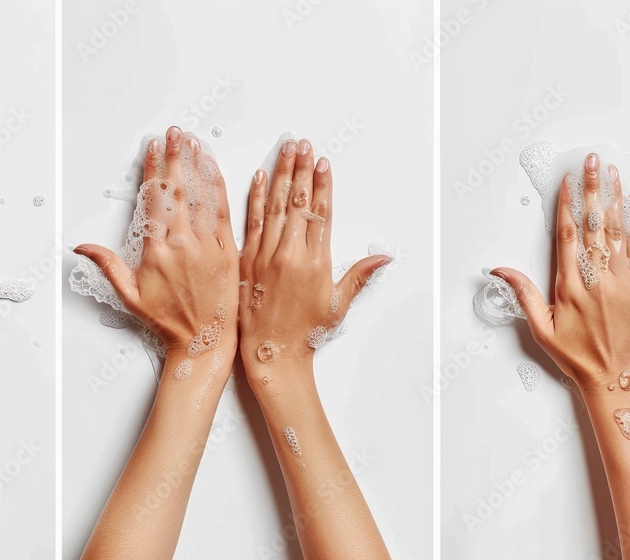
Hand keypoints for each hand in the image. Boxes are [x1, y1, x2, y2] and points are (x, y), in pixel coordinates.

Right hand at [74, 126, 238, 357]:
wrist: (204, 342)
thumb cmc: (168, 322)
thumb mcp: (130, 295)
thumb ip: (107, 265)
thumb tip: (81, 247)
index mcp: (157, 251)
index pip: (154, 199)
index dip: (153, 169)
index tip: (153, 147)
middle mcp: (184, 244)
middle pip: (179, 191)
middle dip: (176, 157)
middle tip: (176, 133)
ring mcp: (209, 246)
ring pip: (204, 197)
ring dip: (199, 166)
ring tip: (195, 142)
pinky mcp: (229, 252)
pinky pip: (225, 213)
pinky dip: (221, 189)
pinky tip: (216, 170)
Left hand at [238, 138, 389, 376]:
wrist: (272, 354)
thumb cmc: (305, 333)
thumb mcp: (338, 304)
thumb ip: (359, 275)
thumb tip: (383, 256)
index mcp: (314, 262)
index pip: (320, 213)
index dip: (322, 185)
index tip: (323, 163)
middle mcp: (289, 254)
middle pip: (298, 202)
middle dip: (301, 170)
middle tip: (303, 144)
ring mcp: (265, 255)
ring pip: (275, 206)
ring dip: (281, 175)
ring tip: (285, 149)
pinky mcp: (246, 261)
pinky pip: (251, 222)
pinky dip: (255, 198)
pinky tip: (260, 177)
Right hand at [494, 153, 629, 392]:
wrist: (616, 380)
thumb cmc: (577, 357)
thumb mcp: (541, 328)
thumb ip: (523, 294)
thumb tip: (500, 270)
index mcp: (571, 288)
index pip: (567, 236)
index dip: (567, 205)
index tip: (567, 182)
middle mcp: (599, 281)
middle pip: (595, 225)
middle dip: (594, 189)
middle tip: (593, 162)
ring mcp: (625, 283)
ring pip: (620, 232)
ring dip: (616, 199)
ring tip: (614, 173)